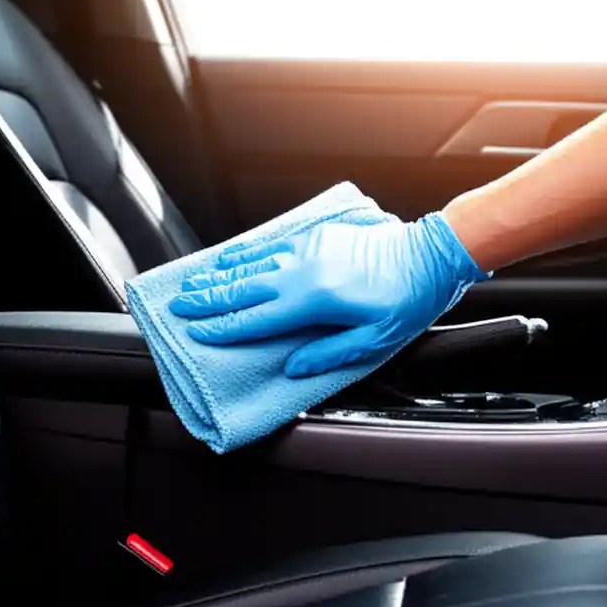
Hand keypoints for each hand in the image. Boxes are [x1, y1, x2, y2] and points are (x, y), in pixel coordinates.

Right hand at [169, 212, 487, 376]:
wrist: (428, 255)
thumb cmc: (406, 301)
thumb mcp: (374, 341)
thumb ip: (328, 355)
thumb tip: (292, 368)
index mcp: (314, 301)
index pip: (256, 319)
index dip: (223, 328)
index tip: (197, 333)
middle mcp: (304, 272)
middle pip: (244, 289)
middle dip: (208, 300)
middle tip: (178, 307)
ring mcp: (308, 250)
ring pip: (252, 264)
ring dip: (219, 275)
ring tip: (192, 283)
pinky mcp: (317, 238)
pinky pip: (270, 246)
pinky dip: (245, 253)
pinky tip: (230, 259)